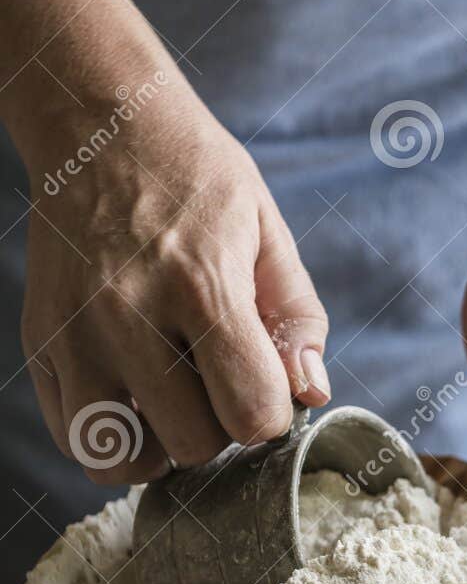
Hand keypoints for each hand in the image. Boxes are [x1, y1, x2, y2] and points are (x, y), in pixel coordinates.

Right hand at [19, 81, 328, 483]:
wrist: (98, 123)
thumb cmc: (195, 178)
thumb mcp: (267, 231)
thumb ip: (297, 319)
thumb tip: (309, 395)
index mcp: (199, 285)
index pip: (251, 412)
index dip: (270, 413)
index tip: (263, 383)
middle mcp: (127, 316)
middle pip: (194, 444)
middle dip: (219, 426)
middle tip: (217, 380)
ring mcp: (75, 335)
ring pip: (126, 459)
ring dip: (162, 444)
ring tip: (174, 399)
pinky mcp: (40, 345)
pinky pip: (77, 440)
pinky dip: (113, 437)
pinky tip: (135, 397)